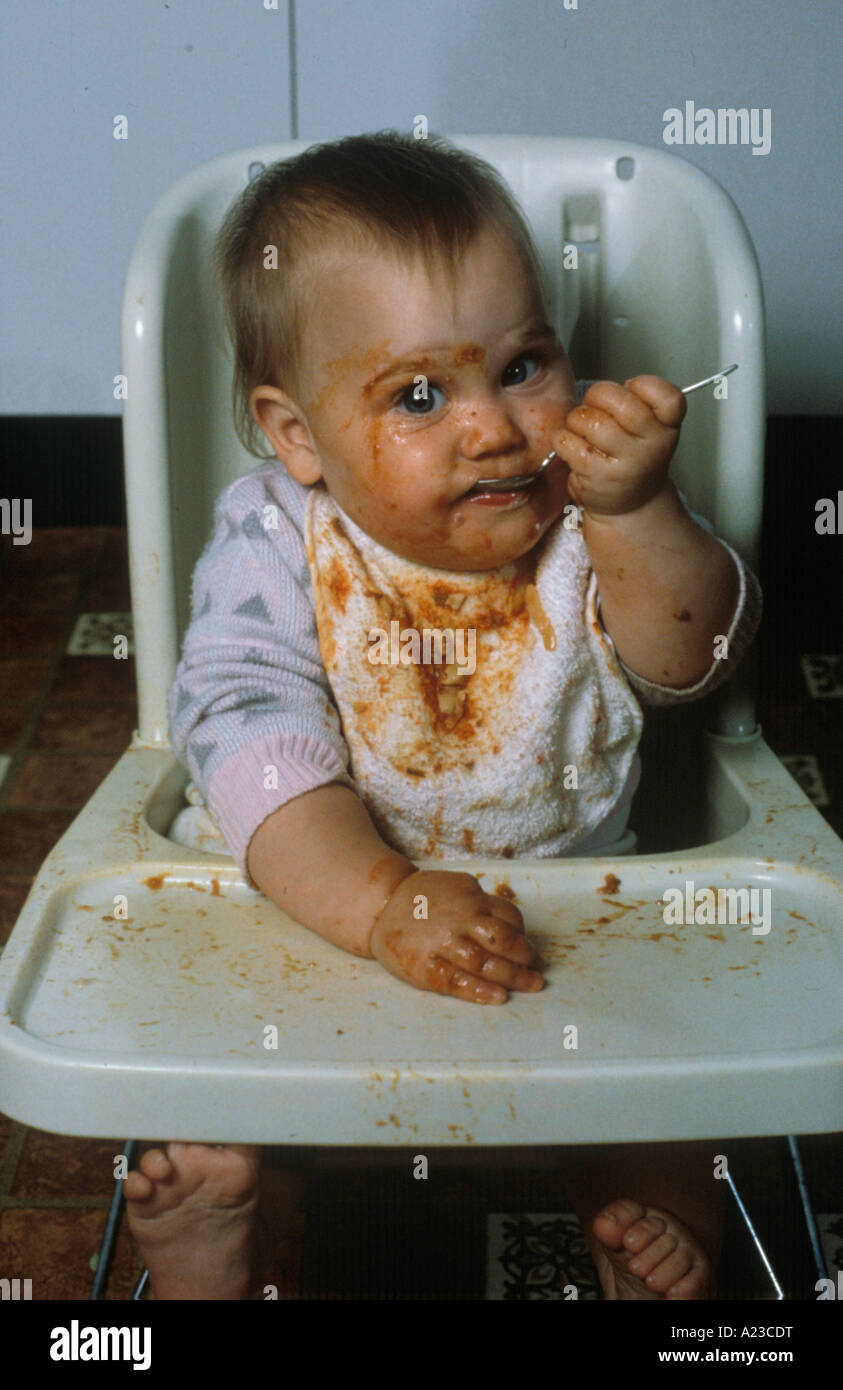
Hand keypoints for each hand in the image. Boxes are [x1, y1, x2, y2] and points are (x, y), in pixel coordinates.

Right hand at [369, 870, 543, 1004]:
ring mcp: (442, 944)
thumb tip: (515, 925)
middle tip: (539, 973)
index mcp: (470, 899)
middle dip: (526, 959)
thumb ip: (483, 902)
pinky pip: (457, 981)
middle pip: (503, 941)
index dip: (525, 936)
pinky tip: (498, 997)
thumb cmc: (423, 900)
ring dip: (512, 976)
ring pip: (485, 963)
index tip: (533, 953)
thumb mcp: (457, 887)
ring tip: (530, 986)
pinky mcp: (425, 967)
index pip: (509, 916)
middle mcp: (460, 919)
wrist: (380, 906)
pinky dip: (480, 991)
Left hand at [553, 375, 685, 518]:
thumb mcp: (651, 430)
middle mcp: (653, 445)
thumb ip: (639, 404)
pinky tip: (573, 447)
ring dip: (577, 419)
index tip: (631, 389)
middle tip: (595, 407)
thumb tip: (603, 392)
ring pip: (589, 419)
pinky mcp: (598, 476)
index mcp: (668, 427)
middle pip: (619, 400)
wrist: (631, 506)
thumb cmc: (635, 458)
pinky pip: (568, 441)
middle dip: (597, 395)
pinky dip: (563, 439)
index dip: (644, 384)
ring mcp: (626, 462)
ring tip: (583, 431)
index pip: (669, 397)